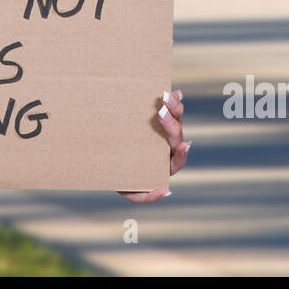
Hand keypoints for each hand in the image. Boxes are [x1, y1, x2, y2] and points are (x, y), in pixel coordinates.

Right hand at [117, 88, 187, 203]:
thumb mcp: (129, 192)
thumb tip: (166, 191)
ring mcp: (162, 130)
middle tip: (161, 112)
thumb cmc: (119, 177)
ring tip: (166, 96)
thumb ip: (144, 197)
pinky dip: (172, 100)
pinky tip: (173, 91)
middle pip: (176, 136)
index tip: (185, 145)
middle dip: (172, 124)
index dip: (183, 153)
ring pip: (175, 118)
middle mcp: (167, 147)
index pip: (178, 160)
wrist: (103, 160)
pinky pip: (168, 107)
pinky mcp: (157, 116)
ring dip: (173, 108)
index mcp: (164, 165)